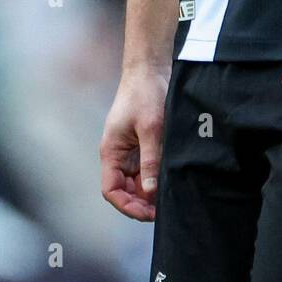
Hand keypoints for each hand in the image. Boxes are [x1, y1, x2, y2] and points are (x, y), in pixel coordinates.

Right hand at [100, 67, 169, 220]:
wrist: (150, 68)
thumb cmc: (145, 93)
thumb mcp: (150, 128)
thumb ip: (150, 159)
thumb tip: (150, 191)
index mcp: (111, 152)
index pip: (111, 190)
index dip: (127, 206)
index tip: (148, 213)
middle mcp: (118, 154)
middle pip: (124, 190)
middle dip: (141, 203)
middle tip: (163, 209)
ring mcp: (130, 150)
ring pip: (136, 181)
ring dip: (149, 192)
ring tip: (169, 198)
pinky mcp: (142, 143)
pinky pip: (146, 168)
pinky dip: (155, 177)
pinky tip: (170, 181)